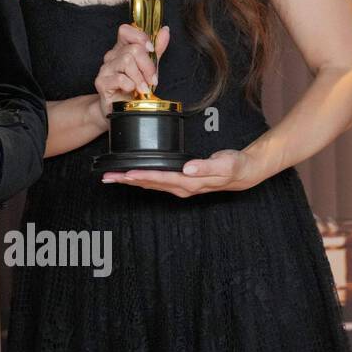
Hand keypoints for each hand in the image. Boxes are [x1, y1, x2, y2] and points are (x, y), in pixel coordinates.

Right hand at [95, 23, 168, 121]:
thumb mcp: (149, 68)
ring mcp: (105, 69)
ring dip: (140, 77)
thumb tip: (165, 31)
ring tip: (143, 88)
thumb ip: (157, 50)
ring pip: (127, 61)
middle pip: (133, 49)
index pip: (125, 31)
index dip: (140, 37)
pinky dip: (131, 85)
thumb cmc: (134, 88)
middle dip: (148, 66)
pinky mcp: (101, 82)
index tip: (151, 50)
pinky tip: (132, 91)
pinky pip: (120, 78)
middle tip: (152, 80)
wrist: (120, 109)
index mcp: (122, 49)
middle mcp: (111, 56)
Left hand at [101, 148, 262, 196]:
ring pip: (150, 184)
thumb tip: (188, 168)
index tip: (125, 174)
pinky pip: (156, 182)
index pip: (161, 179)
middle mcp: (182, 187)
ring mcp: (180, 187)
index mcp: (190, 182)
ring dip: (130, 181)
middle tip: (107, 177)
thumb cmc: (234, 166)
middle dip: (127, 180)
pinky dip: (141, 179)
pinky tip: (131, 176)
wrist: (243, 173)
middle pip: (150, 184)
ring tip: (112, 177)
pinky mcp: (180, 183)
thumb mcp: (225, 164)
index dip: (142, 176)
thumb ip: (206, 166)